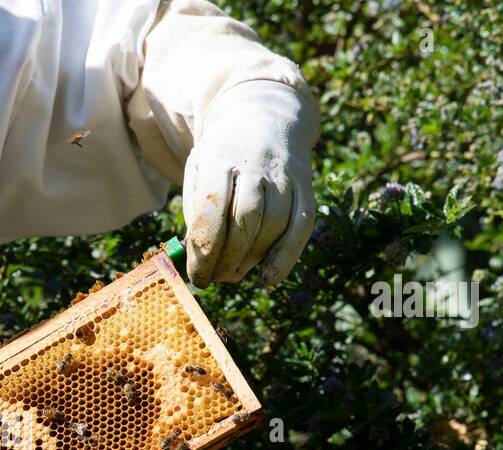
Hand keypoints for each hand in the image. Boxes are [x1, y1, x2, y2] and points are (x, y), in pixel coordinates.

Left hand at [181, 80, 319, 287]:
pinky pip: (301, 226)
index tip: (196, 275)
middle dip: (228, 257)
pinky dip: (286, 256)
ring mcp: (285, 176)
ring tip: (232, 275)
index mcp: (221, 158)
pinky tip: (269, 278)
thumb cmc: (223, 156)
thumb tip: (197, 258)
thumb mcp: (199, 170)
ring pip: (274, 224)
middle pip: (246, 219)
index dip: (204, 248)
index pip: (212, 208)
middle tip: (214, 278)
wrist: (265, 119)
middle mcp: (256, 165)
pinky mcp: (306, 187)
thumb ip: (195, 210)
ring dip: (252, 259)